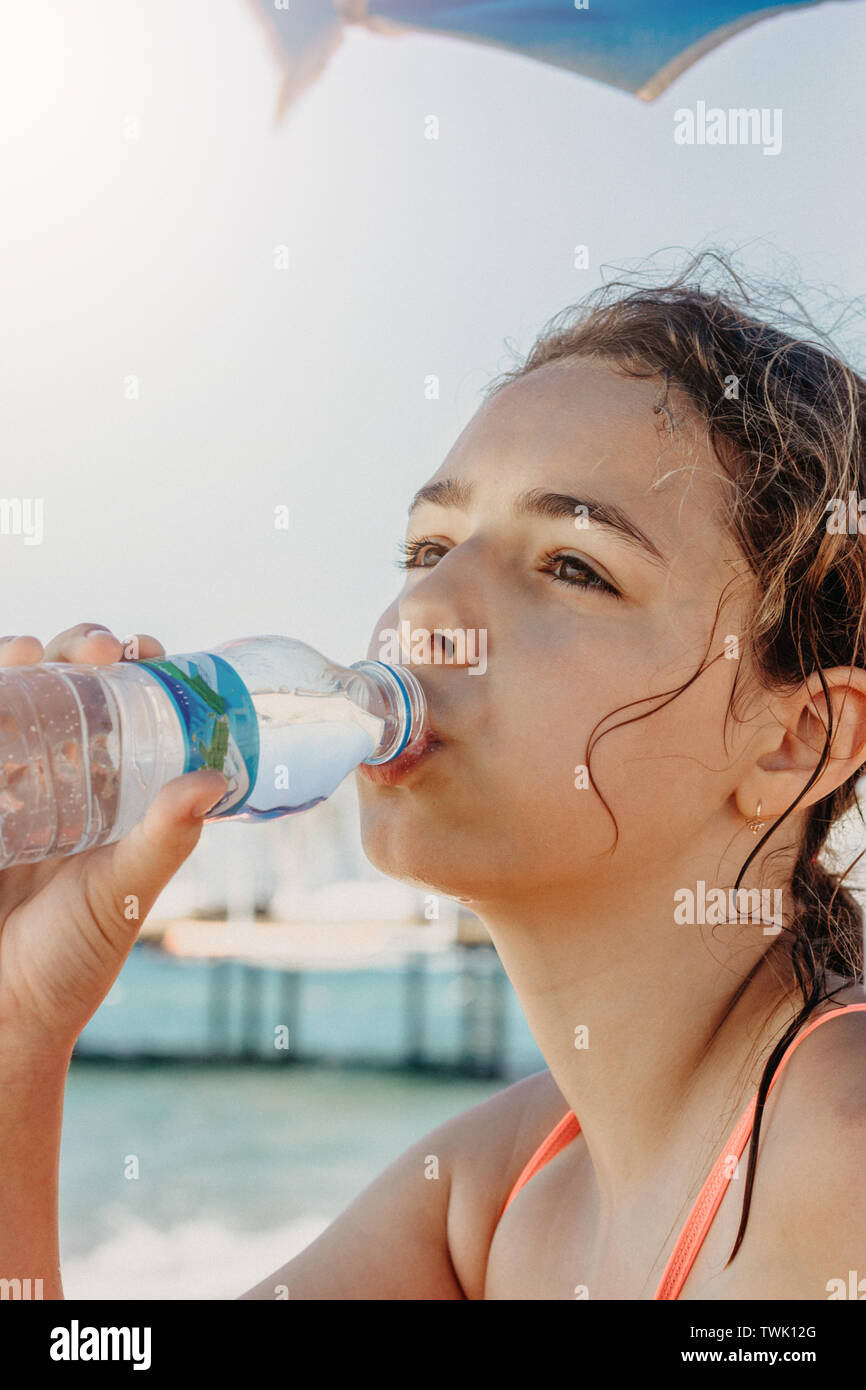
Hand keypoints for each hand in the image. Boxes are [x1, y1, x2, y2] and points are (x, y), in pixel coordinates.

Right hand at [0, 624, 226, 1055]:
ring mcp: (0, 791)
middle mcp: (53, 781)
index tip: (147, 649)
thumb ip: (165, 839)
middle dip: (76, 651)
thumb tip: (216, 778)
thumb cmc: (69, 963)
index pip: (122, 710)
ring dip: (19, 665)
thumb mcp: (125, 892)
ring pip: (8, 704)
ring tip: (29, 653)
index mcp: (104, 794)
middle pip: (63, 689)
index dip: (133, 670)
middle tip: (97, 647)